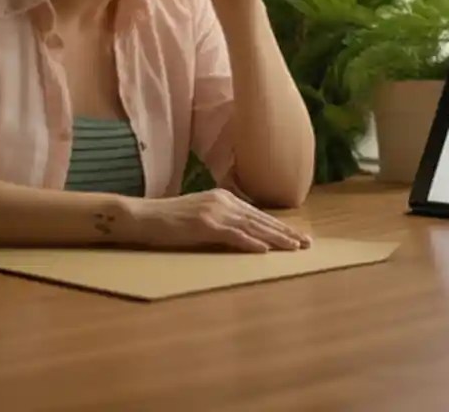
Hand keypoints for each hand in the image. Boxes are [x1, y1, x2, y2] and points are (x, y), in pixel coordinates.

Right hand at [123, 189, 311, 252]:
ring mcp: (214, 212)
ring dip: (275, 239)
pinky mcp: (204, 225)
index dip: (279, 226)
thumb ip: (220, 220)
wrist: (143, 217)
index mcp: (223, 197)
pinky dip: (251, 243)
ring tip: (293, 248)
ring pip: (252, 227)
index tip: (296, 236)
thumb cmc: (168, 220)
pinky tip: (265, 251)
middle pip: (261, 219)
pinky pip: (233, 236)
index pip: (257, 214)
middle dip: (285, 233)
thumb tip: (242, 233)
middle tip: (306, 244)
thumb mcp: (199, 215)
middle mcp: (223, 201)